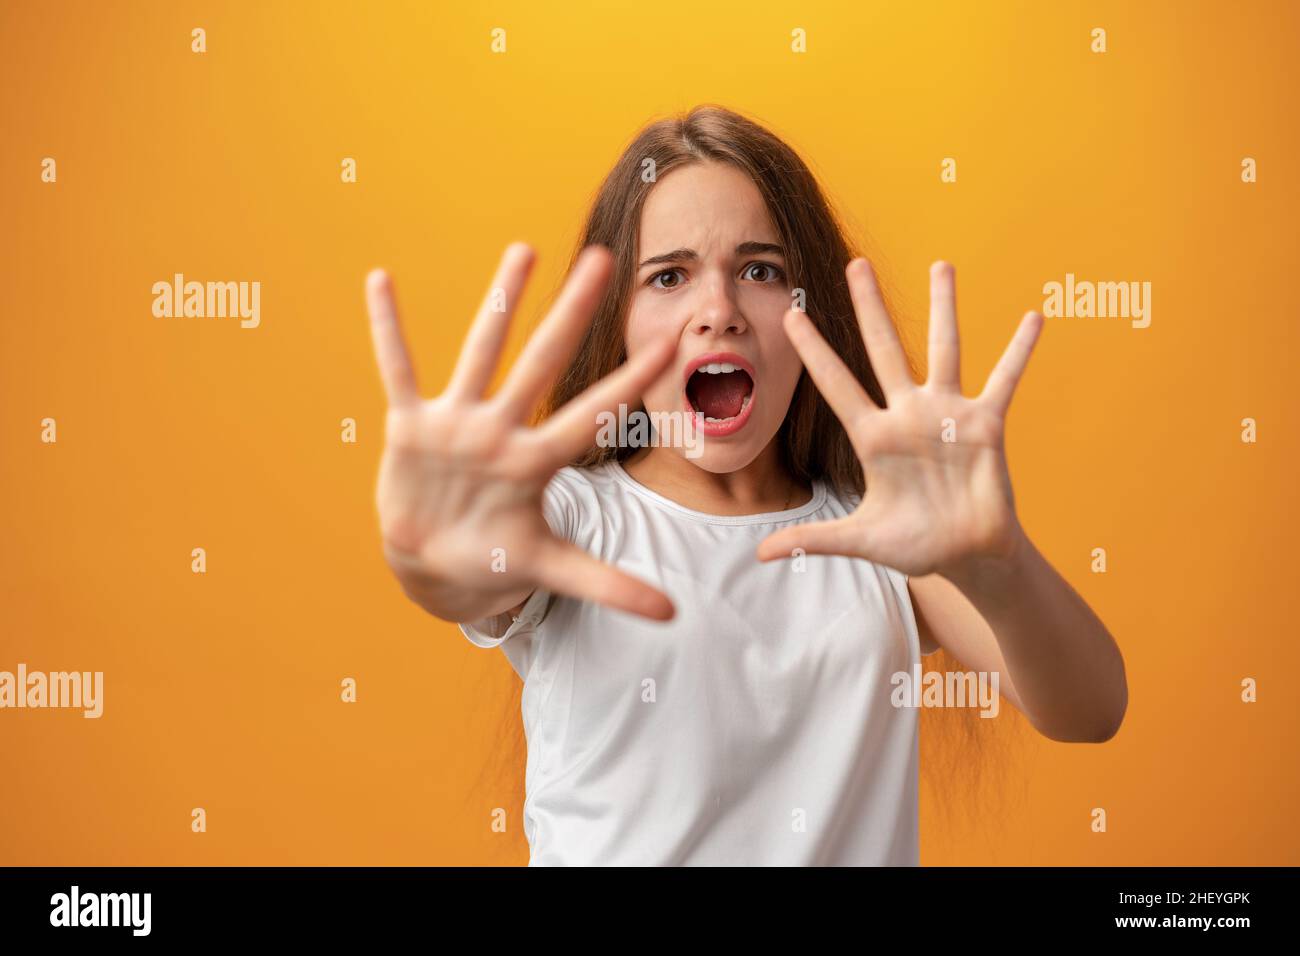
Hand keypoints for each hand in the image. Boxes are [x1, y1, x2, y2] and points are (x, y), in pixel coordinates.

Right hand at [365, 243, 676, 622]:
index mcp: (536, 462)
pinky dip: (387, 329)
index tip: (673, 341)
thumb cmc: (496, 559)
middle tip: (605, 258)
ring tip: (524, 249)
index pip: (593, 414)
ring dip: (500, 302)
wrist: (433, 563)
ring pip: (482, 351)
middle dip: (572, 312)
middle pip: (543, 362)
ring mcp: (458, 424)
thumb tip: (673, 616)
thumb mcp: (551, 569)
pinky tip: (379, 280)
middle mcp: (502, 431)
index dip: (630, 381)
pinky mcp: (412, 427)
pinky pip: (398, 369)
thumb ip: (608, 585)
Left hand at [756, 259, 1042, 579]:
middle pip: (884, 349)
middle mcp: (907, 415)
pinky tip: (1033, 317)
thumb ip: (813, 540)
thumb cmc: (914, 545)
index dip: (814, 351)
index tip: (792, 315)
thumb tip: (761, 556)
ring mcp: (947, 414)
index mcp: (873, 438)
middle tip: (856, 262)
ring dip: (944, 308)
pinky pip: (1004, 379)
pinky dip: (1020, 350)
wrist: (968, 556)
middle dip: (869, 307)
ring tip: (941, 265)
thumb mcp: (860, 540)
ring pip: (944, 349)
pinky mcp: (987, 424)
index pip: (836, 385)